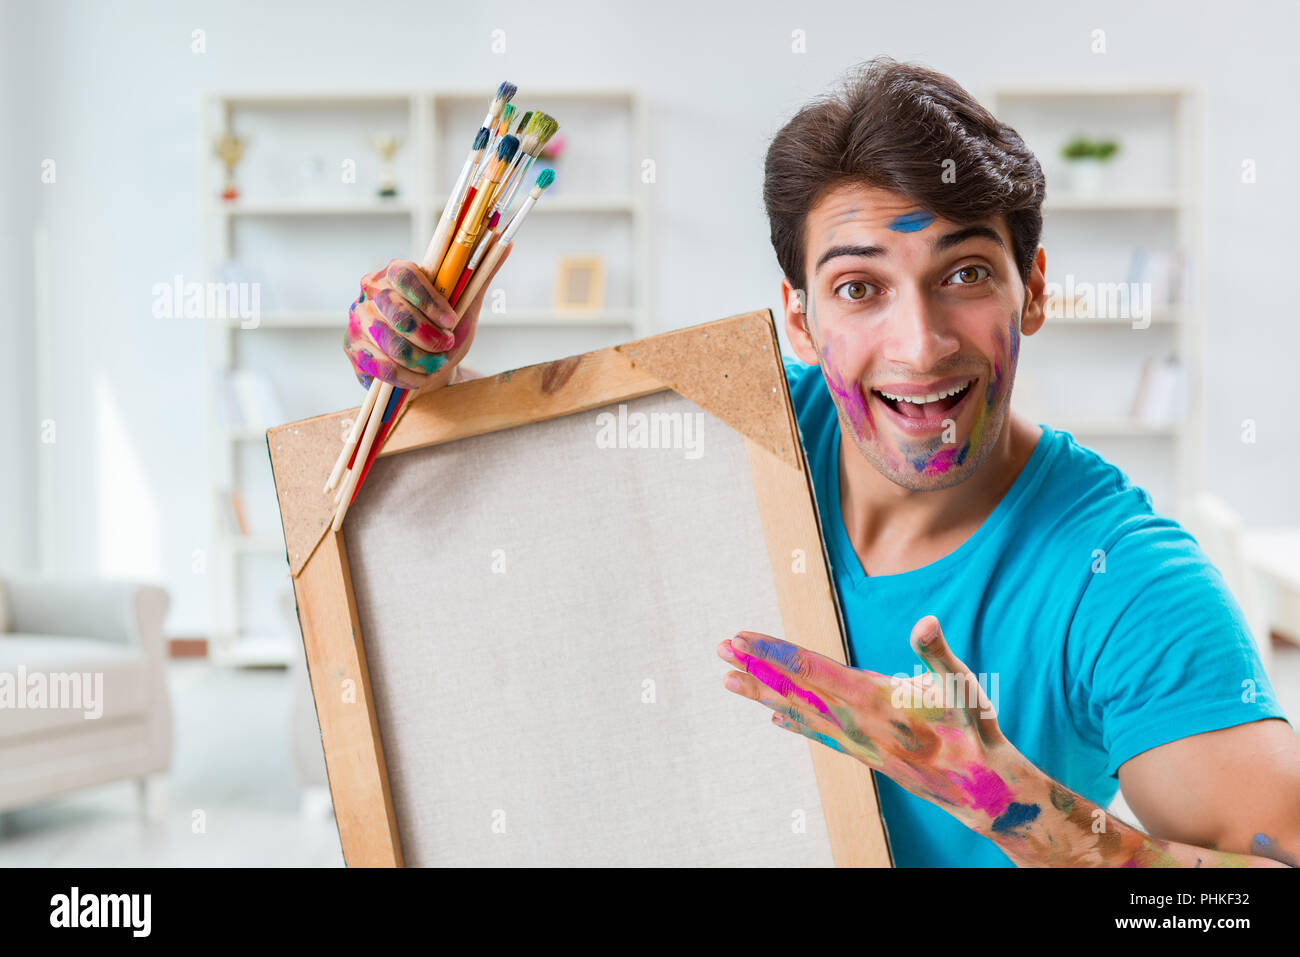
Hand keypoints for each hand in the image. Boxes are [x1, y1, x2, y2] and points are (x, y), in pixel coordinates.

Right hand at [342, 245, 511, 394]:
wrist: (426, 367)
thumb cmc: (444, 331)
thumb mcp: (465, 306)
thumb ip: (480, 275)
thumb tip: (506, 240)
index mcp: (396, 272)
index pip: (405, 276)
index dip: (430, 301)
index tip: (452, 321)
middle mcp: (371, 291)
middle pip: (398, 314)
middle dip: (430, 338)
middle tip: (446, 347)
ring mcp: (358, 320)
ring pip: (391, 344)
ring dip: (422, 360)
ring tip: (436, 363)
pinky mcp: (353, 348)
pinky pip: (381, 367)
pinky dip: (407, 376)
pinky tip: (419, 376)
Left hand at [718, 615, 1040, 832]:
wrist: (980, 792)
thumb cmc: (974, 733)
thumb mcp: (963, 687)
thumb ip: (938, 654)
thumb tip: (926, 623)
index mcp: (871, 698)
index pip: (809, 669)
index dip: (773, 652)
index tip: (742, 637)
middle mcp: (854, 721)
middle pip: (793, 688)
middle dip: (755, 667)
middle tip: (720, 649)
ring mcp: (855, 740)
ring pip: (798, 711)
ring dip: (762, 692)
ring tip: (729, 680)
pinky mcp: (862, 753)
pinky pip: (816, 734)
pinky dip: (792, 721)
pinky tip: (773, 717)